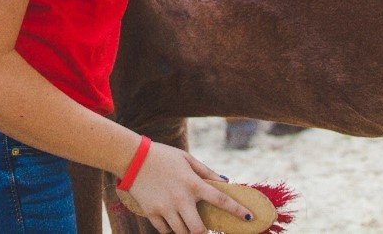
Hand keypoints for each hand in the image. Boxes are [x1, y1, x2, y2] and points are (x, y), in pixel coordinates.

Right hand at [125, 142, 253, 233]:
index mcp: (193, 183)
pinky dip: (170, 229)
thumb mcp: (186, 159)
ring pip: (182, 233)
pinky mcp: (152, 212)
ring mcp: (165, 208)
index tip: (249, 217)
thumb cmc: (163, 156)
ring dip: (187, 231)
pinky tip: (171, 220)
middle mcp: (181, 199)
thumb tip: (225, 183)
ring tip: (186, 222)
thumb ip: (206, 172)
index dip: (237, 210)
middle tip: (204, 229)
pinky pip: (165, 230)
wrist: (133, 158)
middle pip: (199, 230)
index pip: (221, 200)